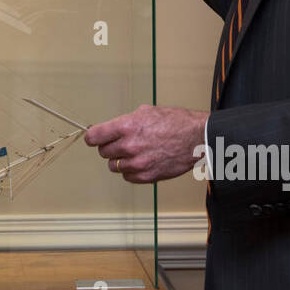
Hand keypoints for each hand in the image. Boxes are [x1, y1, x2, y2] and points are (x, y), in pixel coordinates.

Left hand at [85, 104, 207, 182]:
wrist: (196, 138)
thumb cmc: (174, 122)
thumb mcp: (146, 112)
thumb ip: (124, 122)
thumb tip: (108, 129)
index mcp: (126, 126)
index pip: (94, 137)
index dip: (93, 137)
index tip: (94, 138)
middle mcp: (129, 146)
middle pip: (103, 152)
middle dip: (109, 147)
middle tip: (120, 143)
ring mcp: (138, 163)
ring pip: (114, 166)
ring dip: (120, 160)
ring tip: (134, 152)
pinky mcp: (147, 176)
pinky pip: (127, 177)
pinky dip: (131, 171)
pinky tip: (141, 161)